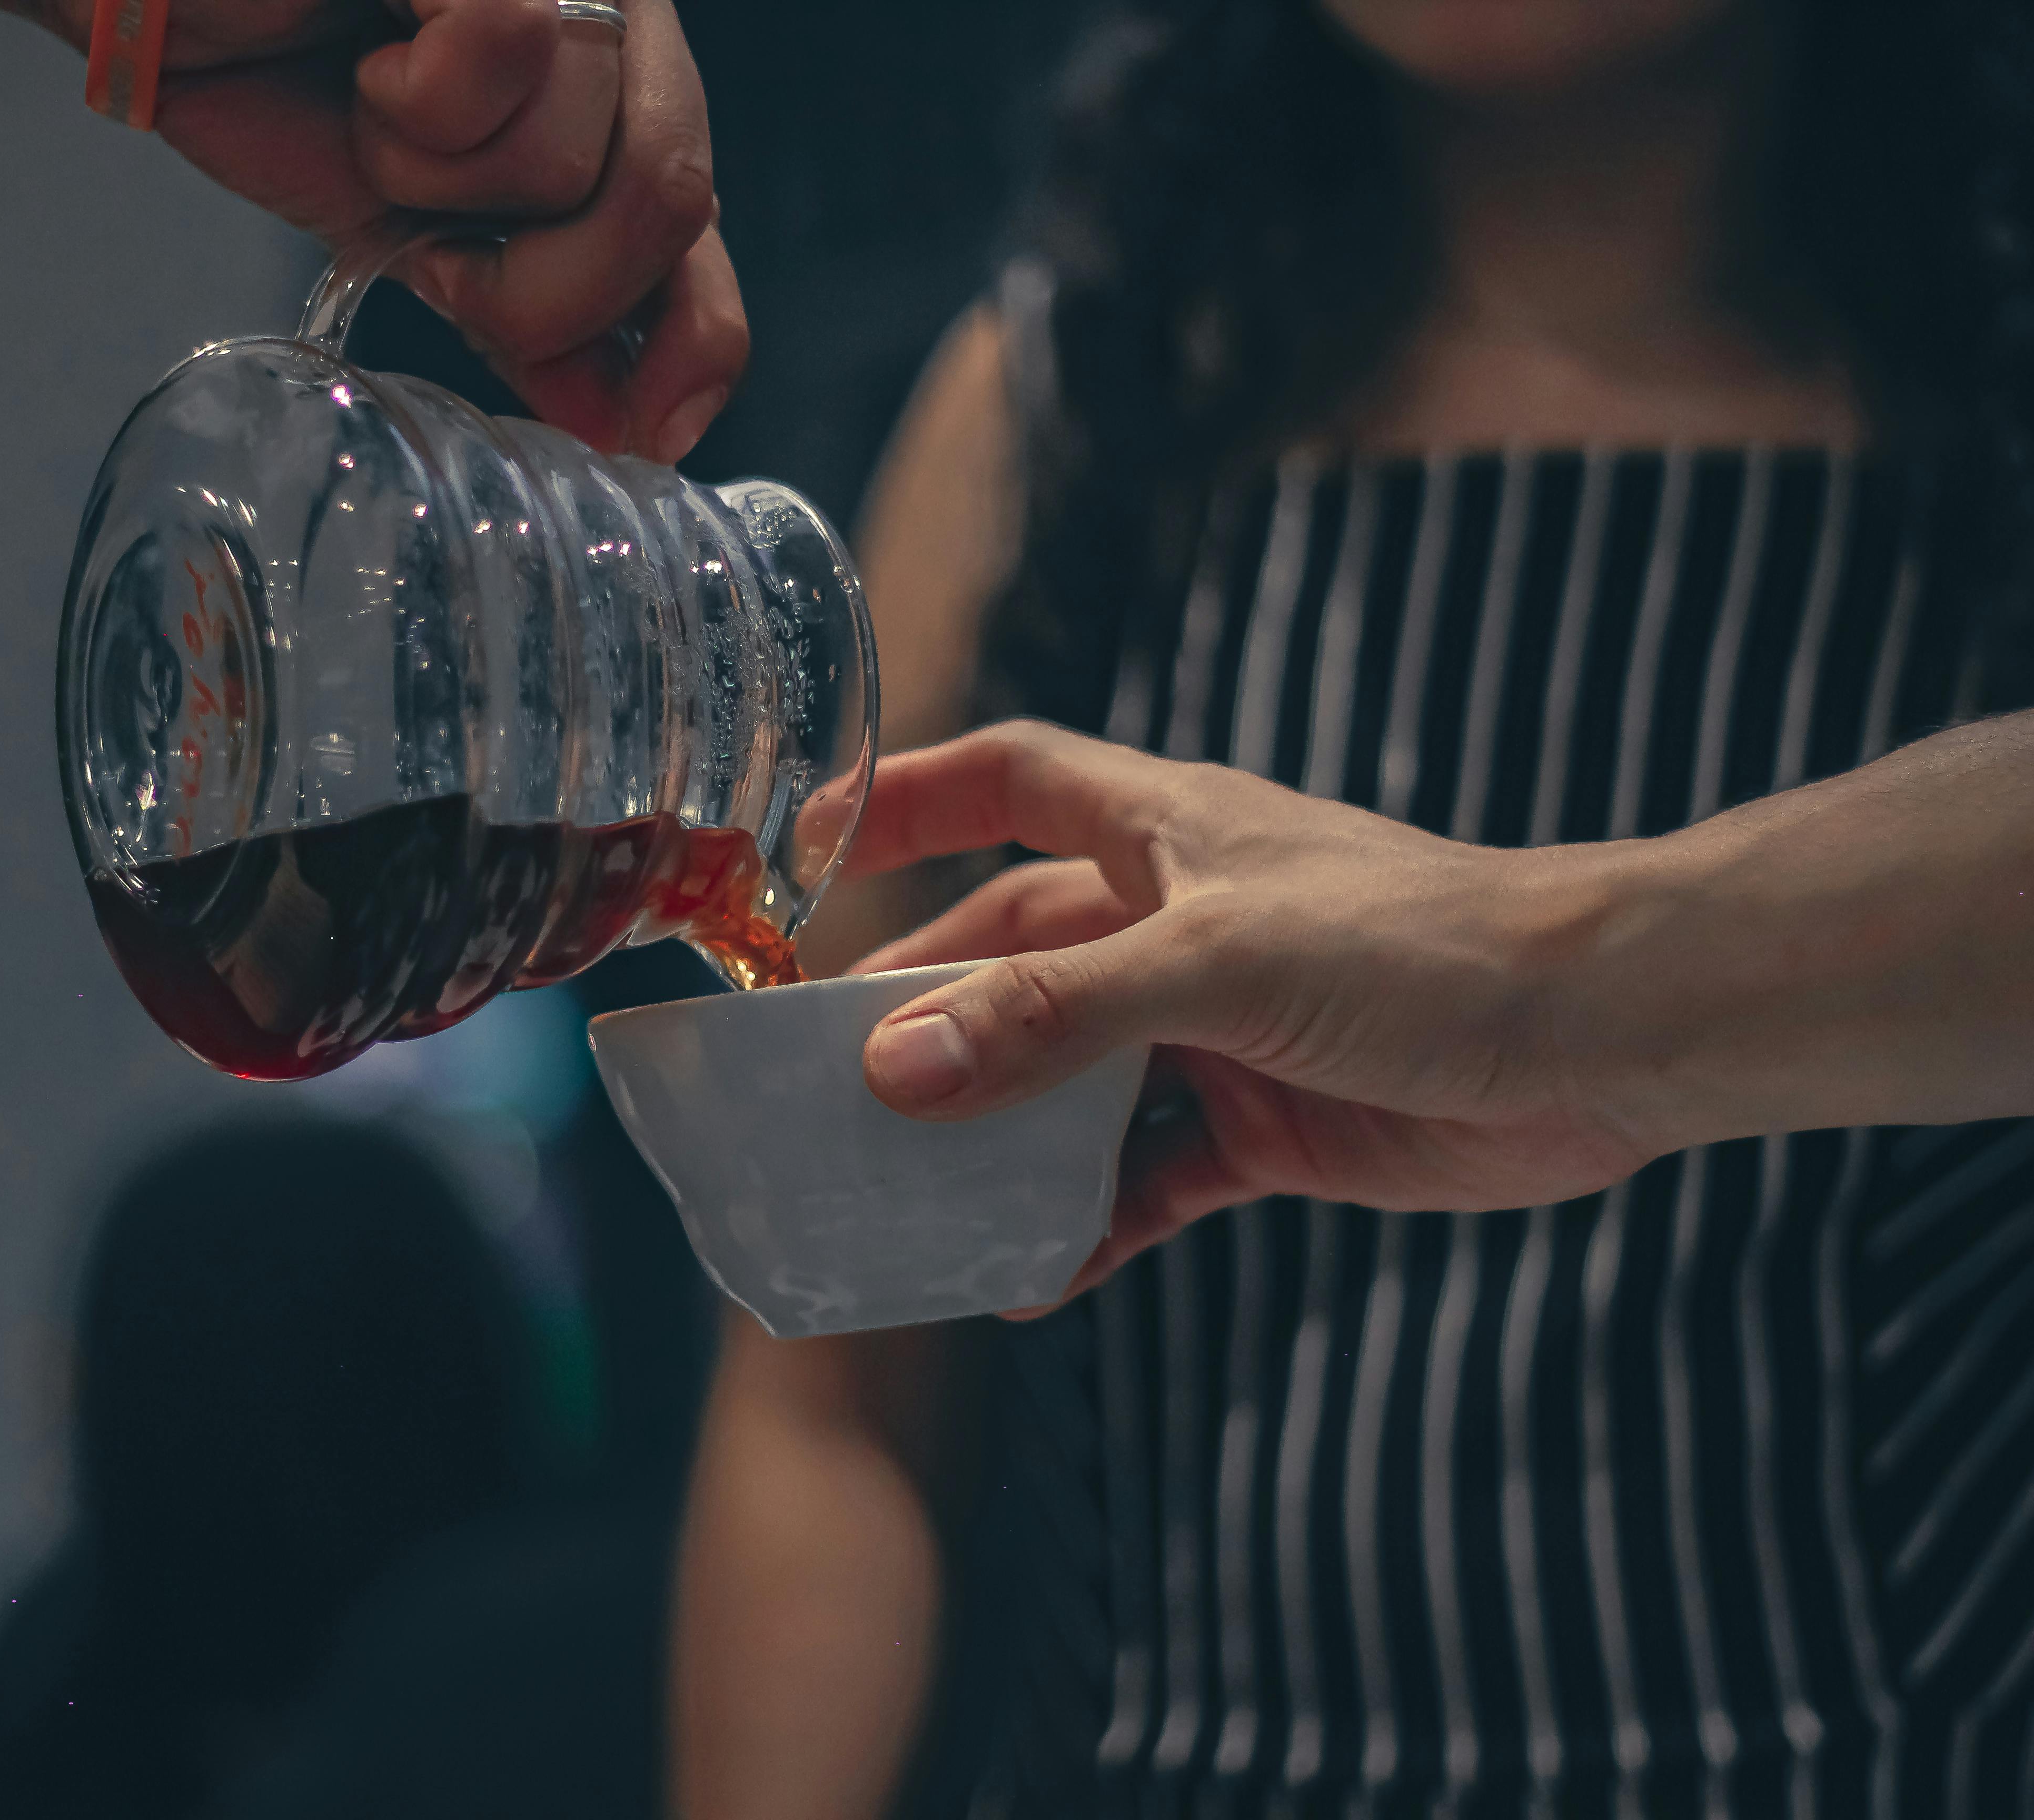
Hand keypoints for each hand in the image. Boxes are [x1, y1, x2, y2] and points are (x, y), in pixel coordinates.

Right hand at [1, 0, 744, 461]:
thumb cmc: (261, 71)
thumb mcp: (411, 224)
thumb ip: (530, 310)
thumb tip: (619, 425)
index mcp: (610, 78)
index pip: (705, 227)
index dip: (700, 337)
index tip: (651, 432)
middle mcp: (612, 4)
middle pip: (671, 200)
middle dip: (543, 279)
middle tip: (434, 245)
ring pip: (586, 149)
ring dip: (445, 179)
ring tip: (374, 116)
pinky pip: (511, 53)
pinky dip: (418, 98)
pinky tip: (367, 58)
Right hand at [845, 720, 1664, 1301]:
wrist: (1606, 1038)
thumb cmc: (1423, 948)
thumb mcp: (1218, 964)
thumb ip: (1057, 1016)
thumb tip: (898, 1066)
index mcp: (1163, 834)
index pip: (1003, 782)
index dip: (908, 801)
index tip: (812, 846)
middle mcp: (1177, 922)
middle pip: (1011, 955)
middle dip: (922, 1015)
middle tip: (824, 1086)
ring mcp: (1218, 1028)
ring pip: (1067, 1078)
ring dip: (995, 1137)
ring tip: (904, 1200)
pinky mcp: (1266, 1123)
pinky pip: (1144, 1175)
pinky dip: (1087, 1222)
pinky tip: (1031, 1278)